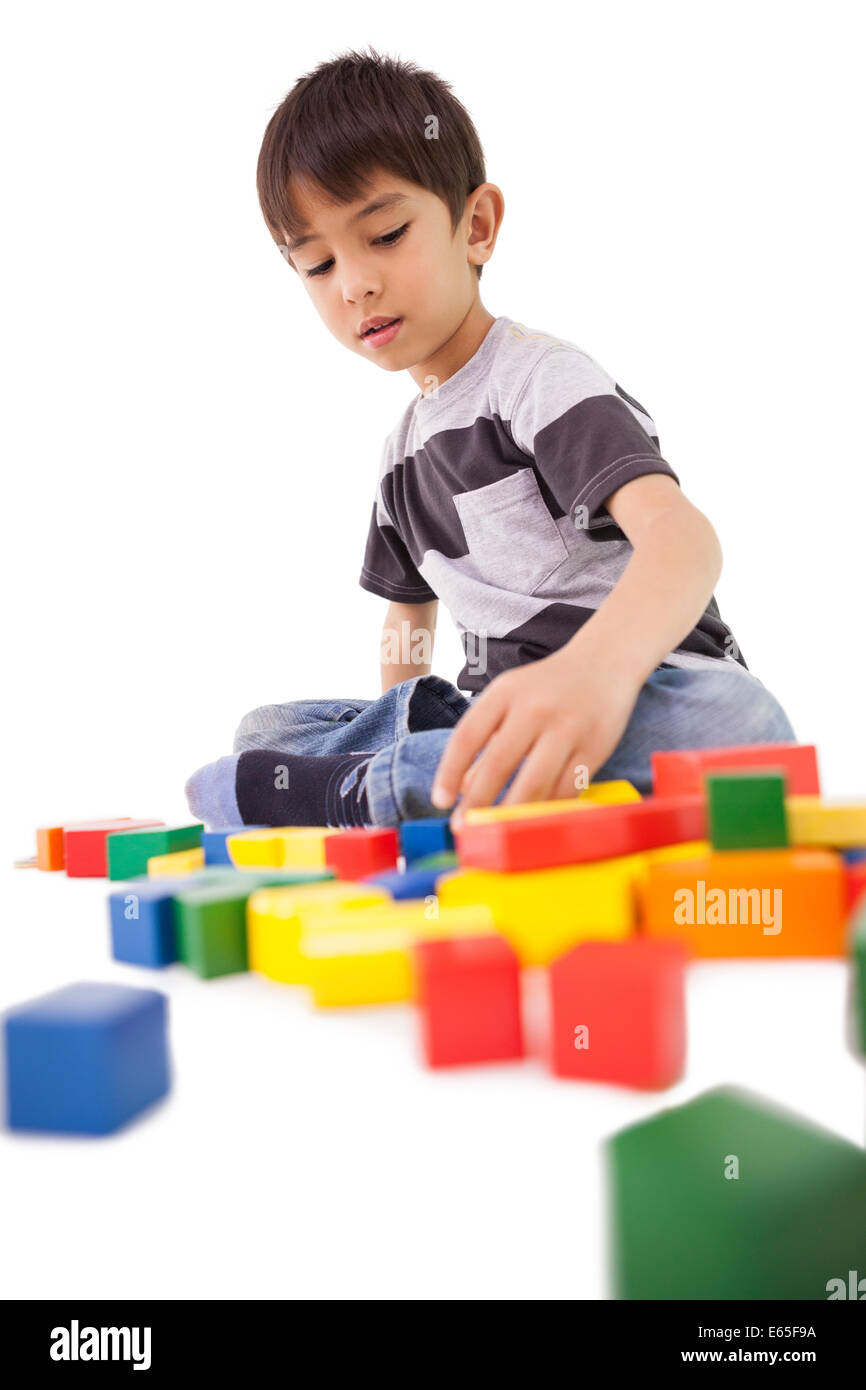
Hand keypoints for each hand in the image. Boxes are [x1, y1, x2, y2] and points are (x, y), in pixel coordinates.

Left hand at [430, 643, 638, 826]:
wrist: (605, 662)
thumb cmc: (547, 687)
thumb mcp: (509, 698)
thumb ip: (485, 737)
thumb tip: (462, 787)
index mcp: (505, 693)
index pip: (467, 736)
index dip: (449, 771)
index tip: (440, 801)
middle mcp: (534, 709)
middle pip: (499, 764)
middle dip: (477, 803)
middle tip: (462, 828)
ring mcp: (567, 728)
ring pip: (535, 783)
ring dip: (511, 814)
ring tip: (496, 833)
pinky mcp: (594, 748)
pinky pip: (566, 790)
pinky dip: (547, 810)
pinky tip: (533, 822)